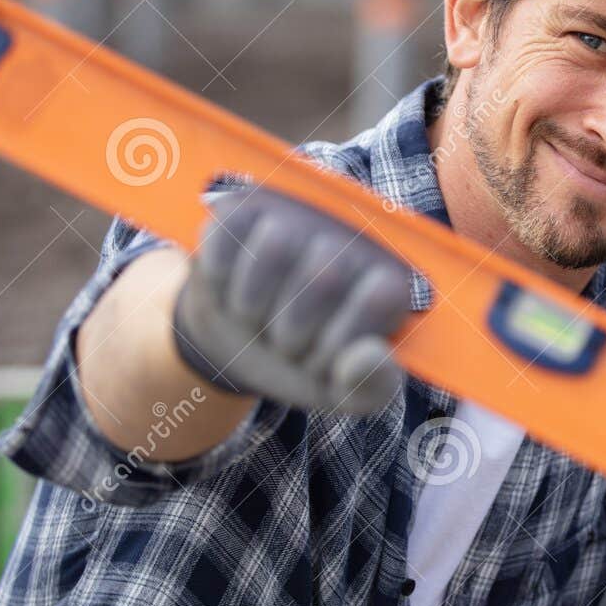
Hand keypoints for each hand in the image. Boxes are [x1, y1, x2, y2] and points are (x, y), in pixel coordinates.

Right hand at [172, 184, 412, 413]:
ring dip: (252, 306)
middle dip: (290, 332)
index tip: (322, 360)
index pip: (381, 295)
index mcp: (386, 283)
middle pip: (325, 274)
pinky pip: (227, 237)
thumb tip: (370, 354)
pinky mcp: (243, 212)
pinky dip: (219, 280)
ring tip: (258, 319)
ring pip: (275, 247)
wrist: (240, 345)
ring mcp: (298, 218)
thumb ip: (370, 385)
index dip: (339, 340)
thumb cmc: (303, 364)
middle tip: (285, 344)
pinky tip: (231, 291)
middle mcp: (351, 238)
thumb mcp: (341, 393)